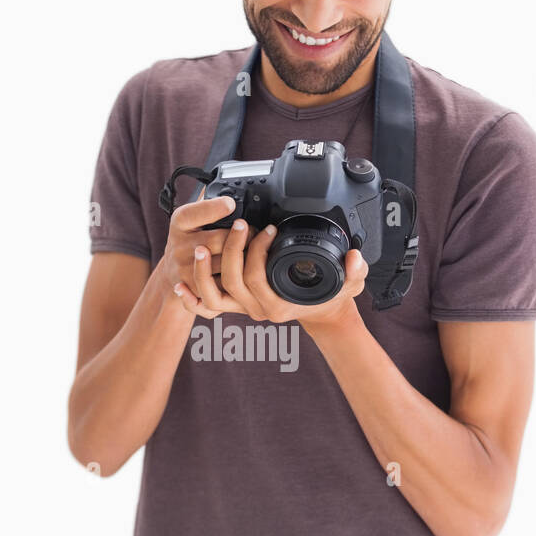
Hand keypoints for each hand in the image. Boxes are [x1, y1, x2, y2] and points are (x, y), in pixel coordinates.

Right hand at [161, 192, 253, 310]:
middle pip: (218, 240)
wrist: (171, 274)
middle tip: (256, 230)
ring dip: (245, 257)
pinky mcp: (195, 289)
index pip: (195, 213)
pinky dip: (238, 277)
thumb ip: (207, 200)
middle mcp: (179, 245)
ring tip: (258, 249)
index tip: (231, 203)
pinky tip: (248, 271)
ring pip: (224, 264)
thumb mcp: (191, 217)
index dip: (214, 209)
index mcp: (180, 222)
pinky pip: (223, 283)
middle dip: (242, 235)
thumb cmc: (189, 240)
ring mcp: (186, 269)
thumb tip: (224, 177)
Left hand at [175, 222, 368, 327]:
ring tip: (200, 247)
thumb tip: (354, 258)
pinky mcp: (236, 305)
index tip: (269, 228)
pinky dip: (191, 298)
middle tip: (240, 224)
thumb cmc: (332, 296)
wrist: (321, 310)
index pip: (258, 277)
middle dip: (231, 250)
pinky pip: (206, 308)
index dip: (258, 250)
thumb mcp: (349, 284)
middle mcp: (258, 311)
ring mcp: (244, 309)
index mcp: (279, 306)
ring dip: (202, 271)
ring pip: (212, 295)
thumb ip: (355, 272)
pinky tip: (179, 285)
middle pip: (231, 281)